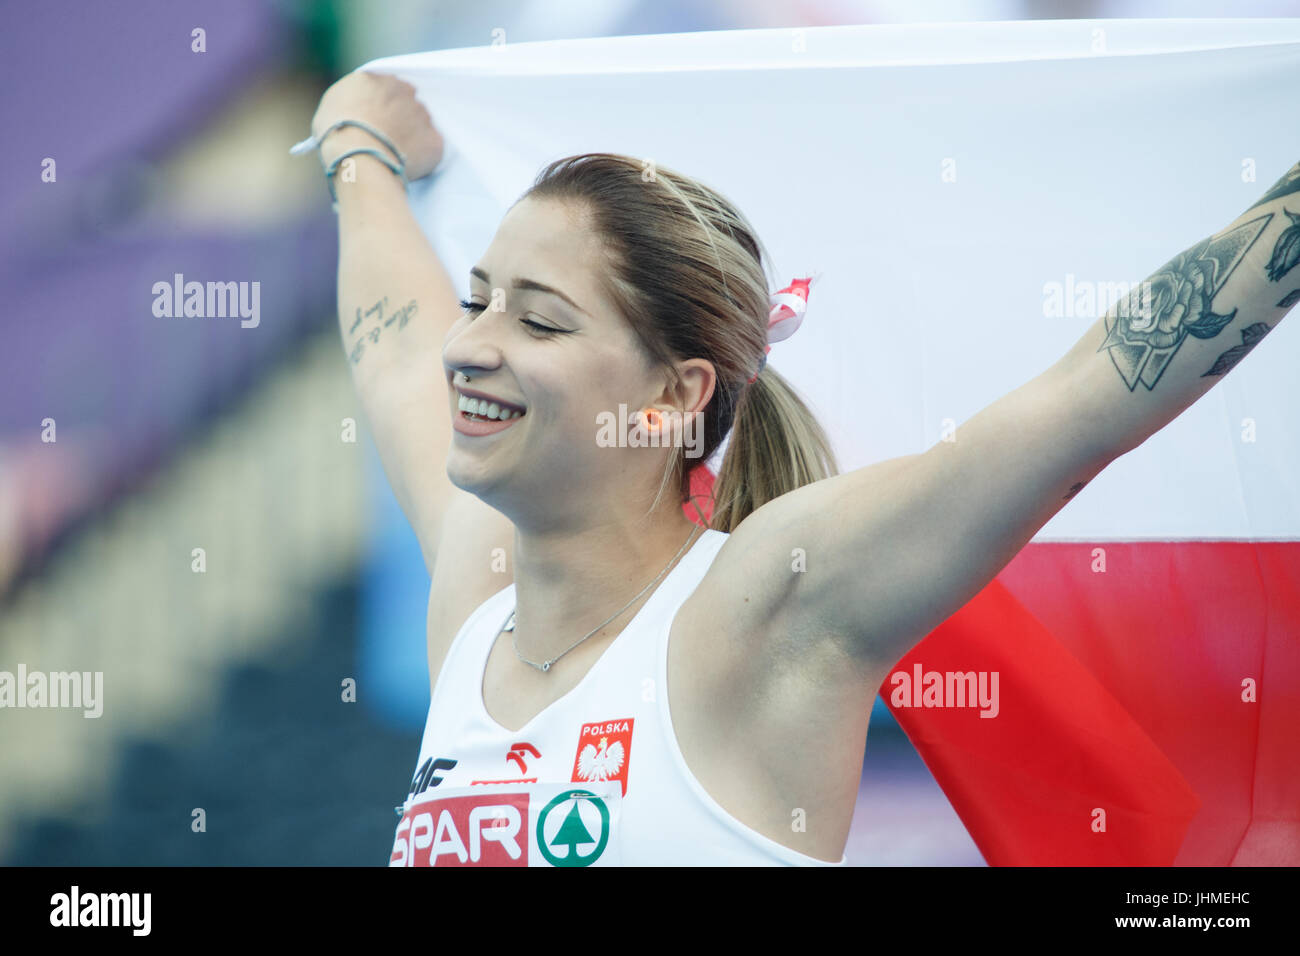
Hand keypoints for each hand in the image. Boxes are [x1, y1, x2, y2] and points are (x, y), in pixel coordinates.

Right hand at [310, 70, 444, 180]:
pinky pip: (431, 148)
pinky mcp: (435, 140)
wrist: (359, 155)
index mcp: (381, 78)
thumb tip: (360, 106)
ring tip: (394, 155)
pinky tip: (406, 167)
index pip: (387, 88)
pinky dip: (422, 157)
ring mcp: (423, 115)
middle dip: (400, 118)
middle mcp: (406, 91)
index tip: (378, 120)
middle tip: (387, 139)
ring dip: (412, 136)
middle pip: (407, 103)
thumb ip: (354, 98)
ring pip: (421, 125)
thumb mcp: (334, 102)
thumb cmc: (337, 131)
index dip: (382, 106)